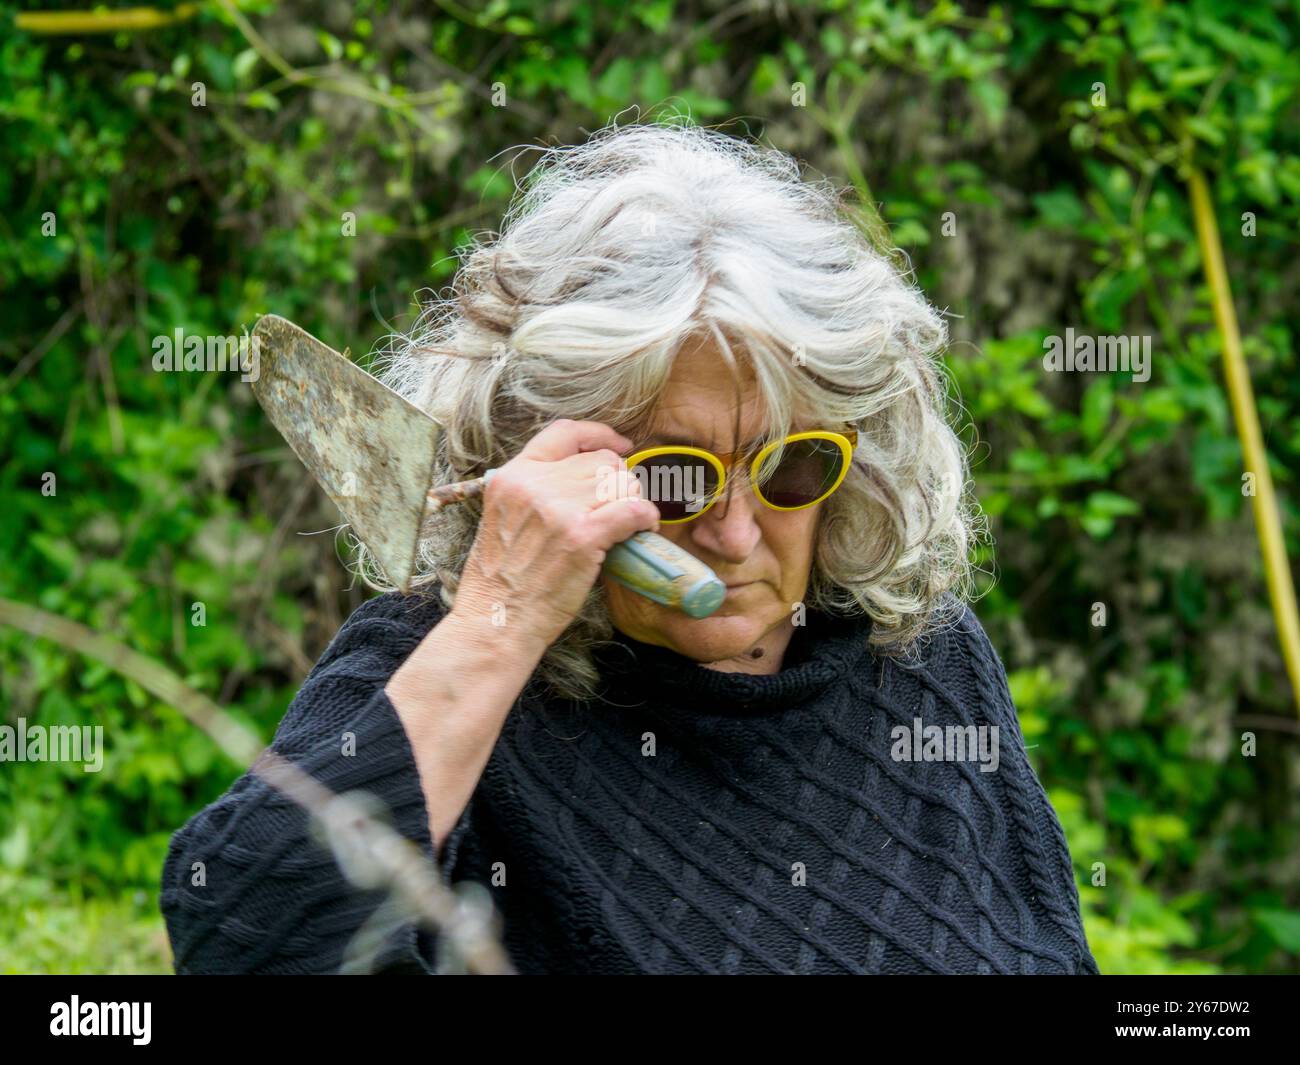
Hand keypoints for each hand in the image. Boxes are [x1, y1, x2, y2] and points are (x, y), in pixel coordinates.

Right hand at [451, 419, 659, 649]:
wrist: (496, 620)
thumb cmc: (502, 581)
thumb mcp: (503, 519)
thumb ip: (535, 493)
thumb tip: (589, 480)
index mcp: (512, 476)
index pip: (564, 433)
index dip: (600, 436)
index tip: (621, 446)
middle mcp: (534, 484)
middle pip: (602, 462)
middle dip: (619, 485)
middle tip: (616, 513)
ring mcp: (559, 508)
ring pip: (622, 484)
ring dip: (632, 503)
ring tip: (626, 527)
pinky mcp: (582, 535)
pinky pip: (633, 509)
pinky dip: (646, 519)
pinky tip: (643, 531)